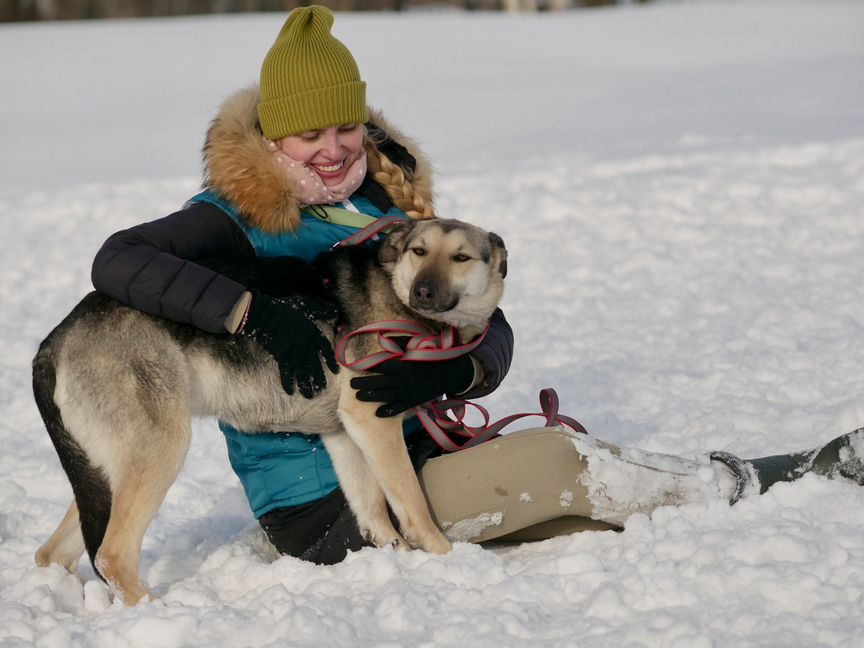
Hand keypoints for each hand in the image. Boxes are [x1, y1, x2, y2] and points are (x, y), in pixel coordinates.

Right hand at [239, 289, 339, 397]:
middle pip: (315, 366)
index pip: (326, 351)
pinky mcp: (282, 357)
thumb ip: (323, 311)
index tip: (336, 371)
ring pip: (303, 373)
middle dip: (319, 378)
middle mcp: (306, 347)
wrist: (267, 316)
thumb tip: (336, 311)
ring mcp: (295, 353)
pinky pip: (286, 373)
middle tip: (322, 389)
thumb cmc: (287, 310)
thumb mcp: (308, 306)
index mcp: (314, 335)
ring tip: (310, 396)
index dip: (331, 361)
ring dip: (306, 385)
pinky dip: (288, 382)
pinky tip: (290, 392)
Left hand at [350, 352, 474, 417]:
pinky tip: (377, 413)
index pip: (382, 365)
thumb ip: (399, 343)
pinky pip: (398, 408)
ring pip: (385, 396)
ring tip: (358, 396)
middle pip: (379, 382)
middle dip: (364, 383)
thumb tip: (380, 340)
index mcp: (405, 364)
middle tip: (352, 384)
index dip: (368, 366)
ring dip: (370, 397)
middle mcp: (405, 380)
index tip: (357, 366)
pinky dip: (388, 411)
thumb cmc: (432, 356)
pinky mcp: (414, 401)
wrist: (450, 373)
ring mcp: (409, 392)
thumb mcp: (418, 346)